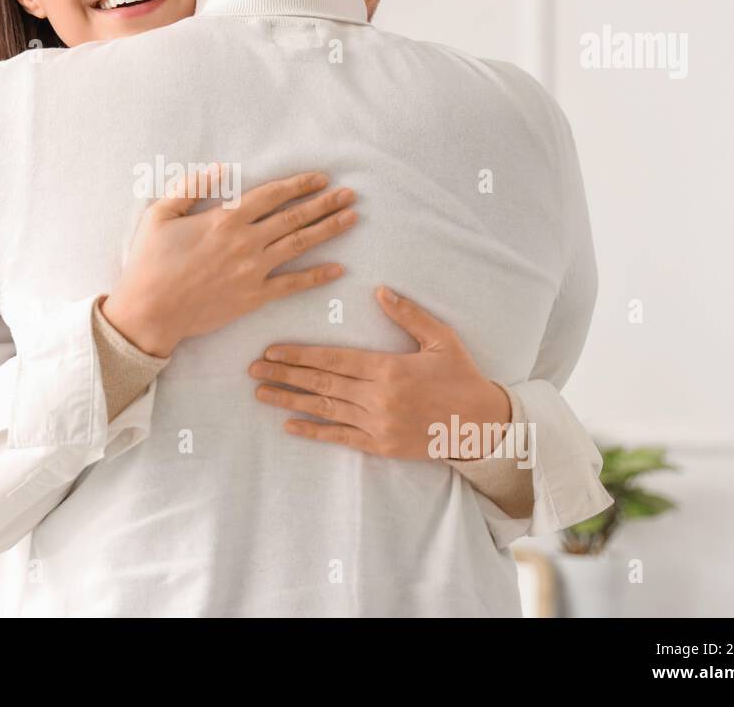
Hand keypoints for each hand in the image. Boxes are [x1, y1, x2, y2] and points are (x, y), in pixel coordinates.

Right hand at [100, 165, 357, 356]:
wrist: (150, 310)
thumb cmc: (150, 261)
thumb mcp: (160, 214)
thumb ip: (190, 187)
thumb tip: (219, 169)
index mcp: (225, 218)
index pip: (271, 195)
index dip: (298, 184)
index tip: (320, 178)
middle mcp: (246, 241)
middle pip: (294, 216)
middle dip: (325, 203)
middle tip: (349, 194)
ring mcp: (253, 270)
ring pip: (300, 244)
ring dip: (328, 229)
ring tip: (351, 218)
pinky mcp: (254, 297)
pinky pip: (293, 285)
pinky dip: (317, 276)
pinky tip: (338, 268)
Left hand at [247, 285, 511, 459]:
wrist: (481, 424)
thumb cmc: (461, 376)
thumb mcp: (440, 339)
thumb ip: (409, 314)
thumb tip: (379, 289)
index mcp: (388, 368)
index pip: (333, 359)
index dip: (299, 354)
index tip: (271, 350)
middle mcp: (377, 397)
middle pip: (321, 383)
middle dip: (283, 374)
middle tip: (252, 369)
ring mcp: (377, 424)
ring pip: (324, 409)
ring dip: (289, 400)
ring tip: (261, 393)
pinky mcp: (381, 446)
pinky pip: (340, 438)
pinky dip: (314, 431)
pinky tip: (290, 425)